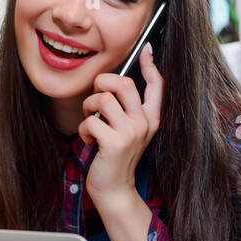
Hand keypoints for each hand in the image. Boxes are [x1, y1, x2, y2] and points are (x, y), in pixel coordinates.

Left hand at [78, 42, 163, 212]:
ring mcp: (131, 133)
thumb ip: (127, 109)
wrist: (114, 190)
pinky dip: (83, 129)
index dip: (151, 65)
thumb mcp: (128, 131)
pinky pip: (90, 121)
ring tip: (91, 123)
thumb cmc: (115, 157)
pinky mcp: (114, 143)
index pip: (157, 85)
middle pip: (124, 83)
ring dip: (88, 108)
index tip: (146, 50)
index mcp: (151, 118)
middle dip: (102, 84)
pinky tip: (90, 141)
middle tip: (96, 100)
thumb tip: (115, 82)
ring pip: (102, 99)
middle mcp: (144, 123)